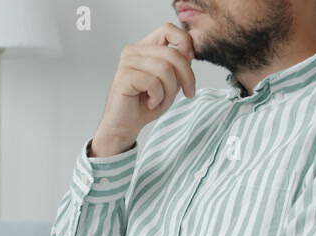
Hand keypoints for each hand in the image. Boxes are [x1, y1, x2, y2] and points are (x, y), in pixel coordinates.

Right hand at [91, 23, 196, 156]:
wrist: (125, 126)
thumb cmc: (146, 104)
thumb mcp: (171, 82)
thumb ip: (178, 65)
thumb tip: (189, 53)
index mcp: (145, 47)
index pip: (168, 29)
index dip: (185, 43)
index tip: (191, 63)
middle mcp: (134, 51)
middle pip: (172, 53)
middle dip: (186, 76)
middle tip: (188, 93)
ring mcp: (127, 62)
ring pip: (165, 69)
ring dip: (170, 91)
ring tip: (161, 100)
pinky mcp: (124, 77)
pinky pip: (153, 83)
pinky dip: (158, 97)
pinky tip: (150, 103)